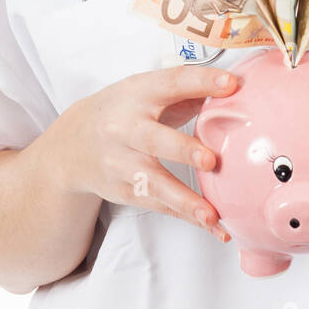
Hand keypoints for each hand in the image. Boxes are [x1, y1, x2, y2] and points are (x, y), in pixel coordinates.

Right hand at [47, 64, 237, 240]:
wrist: (73, 145)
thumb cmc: (123, 111)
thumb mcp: (147, 90)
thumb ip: (187, 89)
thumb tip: (234, 88)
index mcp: (139, 93)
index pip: (172, 83)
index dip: (201, 82)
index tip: (231, 84)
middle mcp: (125, 128)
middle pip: (153, 140)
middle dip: (182, 150)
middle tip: (211, 161)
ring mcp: (122, 163)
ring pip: (153, 183)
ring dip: (184, 200)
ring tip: (212, 215)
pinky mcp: (125, 190)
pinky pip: (158, 205)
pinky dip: (185, 216)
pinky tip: (212, 226)